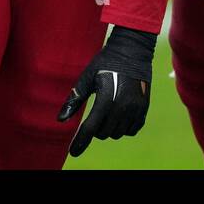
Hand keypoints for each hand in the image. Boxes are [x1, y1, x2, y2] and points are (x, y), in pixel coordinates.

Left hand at [58, 25, 155, 156]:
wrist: (132, 50)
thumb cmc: (105, 62)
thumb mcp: (87, 78)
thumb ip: (74, 99)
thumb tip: (60, 120)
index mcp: (106, 98)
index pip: (90, 128)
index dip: (80, 142)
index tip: (73, 152)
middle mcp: (122, 106)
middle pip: (103, 133)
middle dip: (95, 130)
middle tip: (94, 116)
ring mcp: (135, 108)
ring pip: (117, 133)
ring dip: (108, 129)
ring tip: (106, 113)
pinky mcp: (144, 108)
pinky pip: (131, 130)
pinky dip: (122, 128)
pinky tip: (118, 116)